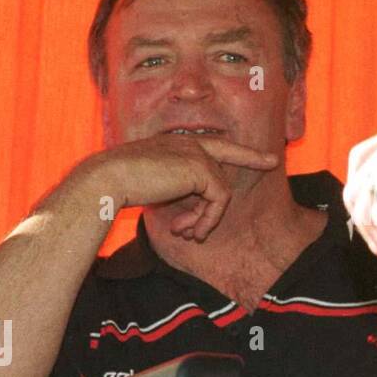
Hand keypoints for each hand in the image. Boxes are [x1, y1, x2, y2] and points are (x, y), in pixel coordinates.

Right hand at [82, 133, 279, 241]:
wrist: (108, 179)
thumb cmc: (117, 186)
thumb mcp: (149, 187)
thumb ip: (172, 190)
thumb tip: (187, 213)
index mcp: (173, 144)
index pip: (214, 145)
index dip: (242, 153)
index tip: (268, 159)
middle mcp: (187, 142)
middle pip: (226, 155)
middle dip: (246, 165)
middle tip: (261, 174)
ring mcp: (196, 152)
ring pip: (219, 189)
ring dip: (205, 218)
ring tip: (186, 234)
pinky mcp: (200, 167)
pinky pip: (218, 198)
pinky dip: (208, 219)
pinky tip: (190, 231)